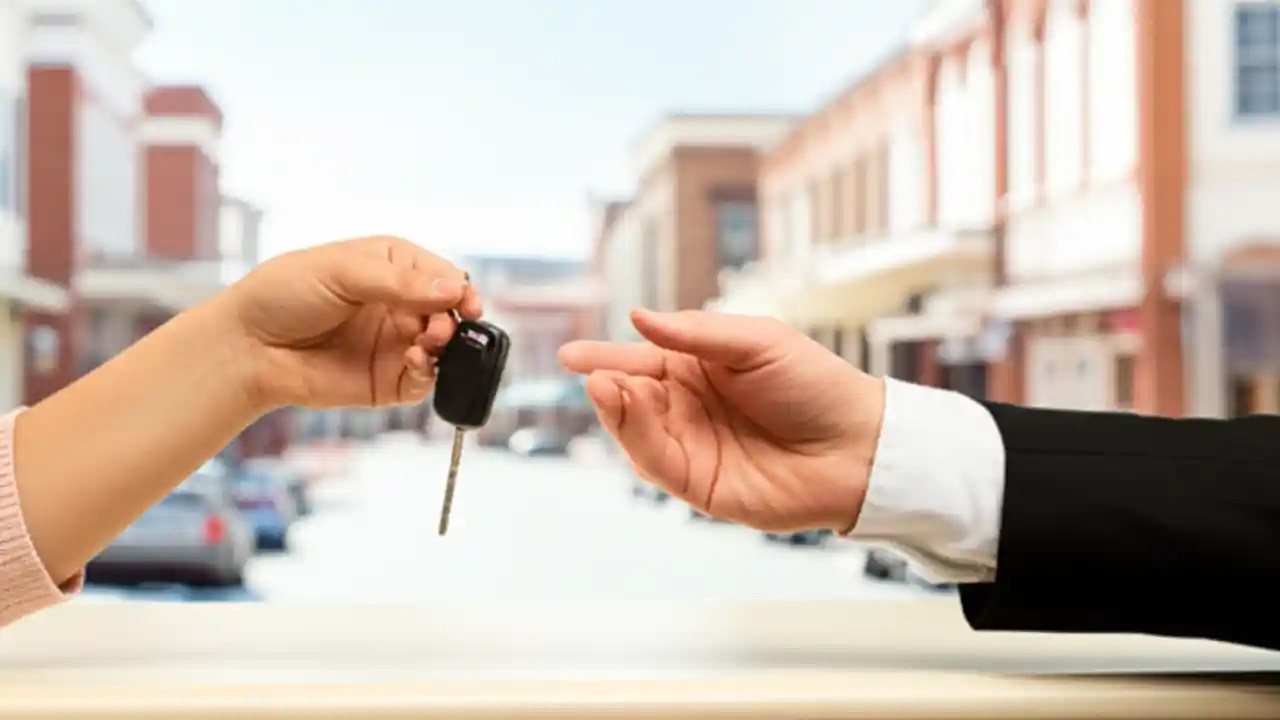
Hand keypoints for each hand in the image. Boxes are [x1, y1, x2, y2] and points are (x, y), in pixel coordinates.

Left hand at [227, 236, 481, 409]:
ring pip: (444, 348)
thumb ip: (398, 282)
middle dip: (453, 318)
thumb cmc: (283, 295)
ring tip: (427, 342)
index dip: (457, 287)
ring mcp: (395, 344)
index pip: (441, 274)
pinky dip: (430, 373)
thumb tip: (452, 290)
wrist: (247, 347)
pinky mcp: (387, 381)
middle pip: (448, 311)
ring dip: (445, 345)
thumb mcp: (341, 272)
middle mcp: (399, 305)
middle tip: (440, 326)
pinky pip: (424, 381)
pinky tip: (415, 361)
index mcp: (391, 267)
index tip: (464, 301)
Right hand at [559, 309, 884, 532]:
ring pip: (637, 432)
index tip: (570, 354)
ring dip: (616, 411)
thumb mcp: (757, 341)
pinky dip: (638, 440)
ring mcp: (693, 448)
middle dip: (607, 384)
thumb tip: (639, 318)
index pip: (641, 362)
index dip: (605, 358)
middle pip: (631, 398)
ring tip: (604, 387)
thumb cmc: (816, 385)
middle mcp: (690, 410)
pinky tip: (631, 413)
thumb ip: (696, 333)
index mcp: (700, 370)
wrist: (859, 445)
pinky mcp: (700, 486)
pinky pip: (658, 463)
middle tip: (591, 371)